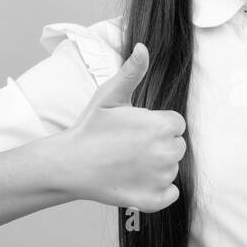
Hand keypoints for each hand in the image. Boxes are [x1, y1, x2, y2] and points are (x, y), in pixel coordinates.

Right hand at [43, 42, 186, 211]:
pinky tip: (136, 181)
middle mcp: (167, 153)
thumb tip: (144, 47)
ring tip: (127, 163)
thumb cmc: (90, 128)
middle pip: (176, 146)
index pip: (175, 124)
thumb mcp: (109, 95)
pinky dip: (158, 191)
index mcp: (162, 126)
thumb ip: (132, 72)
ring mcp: (161, 178)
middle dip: (159, 145)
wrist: (69, 164)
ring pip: (171, 169)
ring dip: (156, 167)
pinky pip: (170, 194)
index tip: (135, 129)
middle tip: (129, 146)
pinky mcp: (153, 199)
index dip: (156, 125)